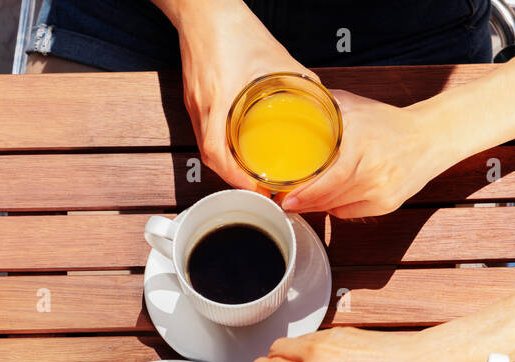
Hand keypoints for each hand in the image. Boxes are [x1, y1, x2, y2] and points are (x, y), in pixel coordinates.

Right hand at [168, 2, 310, 190]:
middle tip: (258, 189)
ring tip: (249, 175)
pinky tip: (235, 148)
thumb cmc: (234, 29)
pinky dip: (220, 146)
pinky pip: (204, 132)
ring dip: (226, 166)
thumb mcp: (275, 57)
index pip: (217, 156)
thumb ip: (300, 80)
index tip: (257, 191)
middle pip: (209, 159)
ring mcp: (193, 104)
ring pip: (205, 147)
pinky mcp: (192, 98)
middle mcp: (200, 108)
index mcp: (216, 102)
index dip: (236, 179)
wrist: (204, 8)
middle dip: (233, 180)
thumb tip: (322, 102)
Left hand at [283, 91, 457, 217]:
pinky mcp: (388, 204)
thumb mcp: (355, 106)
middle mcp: (373, 170)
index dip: (305, 194)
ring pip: (338, 207)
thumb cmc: (387, 122)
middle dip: (305, 202)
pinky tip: (330, 200)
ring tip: (303, 201)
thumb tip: (292, 103)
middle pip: (330, 197)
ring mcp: (382, 190)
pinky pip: (351, 212)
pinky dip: (337, 208)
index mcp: (362, 144)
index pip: (329, 179)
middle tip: (287, 201)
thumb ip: (325, 105)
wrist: (429, 137)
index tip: (286, 198)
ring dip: (318, 206)